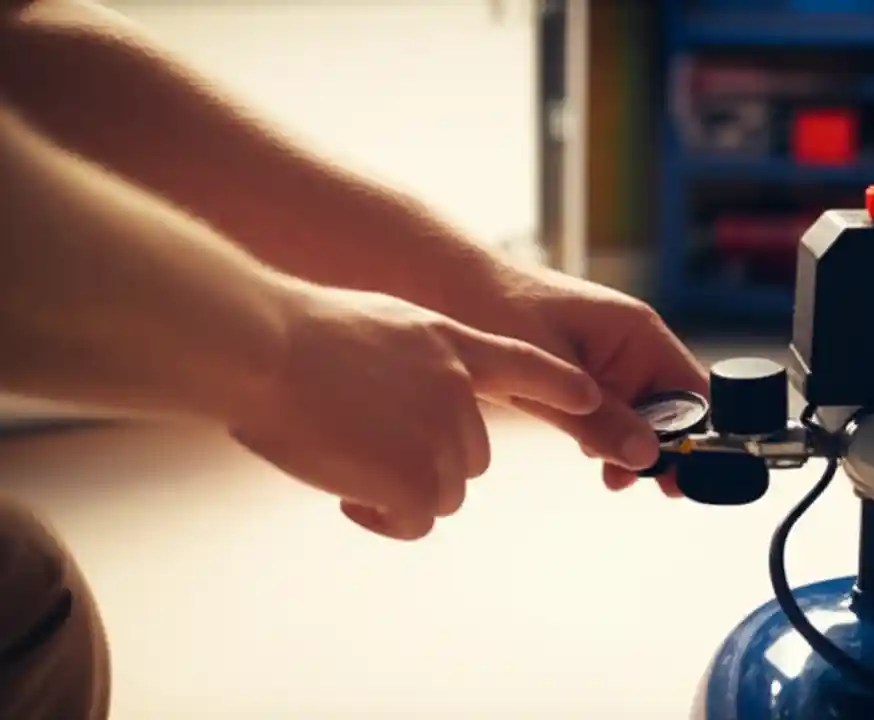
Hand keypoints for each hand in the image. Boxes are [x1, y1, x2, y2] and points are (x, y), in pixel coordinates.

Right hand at [228, 284, 601, 539]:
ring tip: (344, 461)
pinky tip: (345, 493)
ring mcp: (442, 435)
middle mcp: (458, 390)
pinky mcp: (418, 479)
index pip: (524, 364)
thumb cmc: (297, 333)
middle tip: (365, 449)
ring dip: (401, 490)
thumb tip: (406, 402)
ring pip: (445, 491)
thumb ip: (412, 363)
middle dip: (427, 463)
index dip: (559, 384)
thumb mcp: (378, 326)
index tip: (590, 398)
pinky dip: (384, 518)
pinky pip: (417, 520)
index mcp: (450, 343)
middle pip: (471, 456)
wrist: (266, 347)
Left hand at [436, 263, 708, 496]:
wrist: (453, 285)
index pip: (694, 392)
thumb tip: (649, 456)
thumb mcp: (550, 373)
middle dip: (660, 450)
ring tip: (610, 478)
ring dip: (631, 448)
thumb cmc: (501, 310)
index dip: (696, 437)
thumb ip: (599, 418)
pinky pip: (612, 413)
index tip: (680, 476)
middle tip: (641, 484)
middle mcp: (634, 346)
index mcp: (639, 333)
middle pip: (673, 409)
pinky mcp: (587, 374)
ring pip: (642, 416)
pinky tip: (589, 455)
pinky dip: (606, 438)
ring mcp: (612, 360)